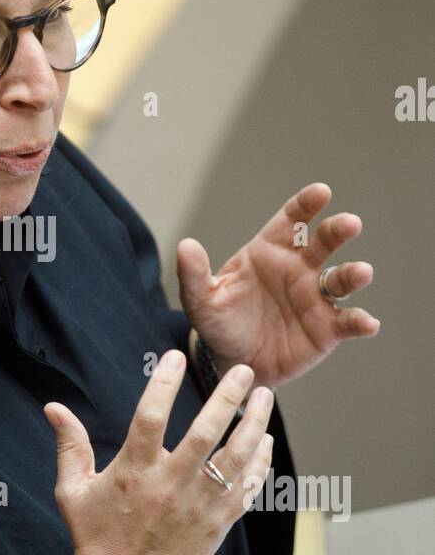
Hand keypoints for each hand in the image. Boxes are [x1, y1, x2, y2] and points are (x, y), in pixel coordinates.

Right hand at [43, 350, 274, 554]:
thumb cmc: (94, 536)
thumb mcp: (73, 490)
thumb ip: (69, 445)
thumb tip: (53, 406)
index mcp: (133, 472)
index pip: (150, 417)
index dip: (163, 384)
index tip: (174, 356)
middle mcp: (169, 486)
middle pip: (204, 433)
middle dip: (227, 398)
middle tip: (242, 369)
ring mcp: (198, 506)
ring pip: (235, 458)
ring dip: (254, 424)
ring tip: (264, 396)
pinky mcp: (218, 525)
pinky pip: (247, 488)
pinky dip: (260, 462)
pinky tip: (265, 439)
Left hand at [177, 183, 379, 390]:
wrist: (232, 362)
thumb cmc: (219, 322)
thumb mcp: (201, 299)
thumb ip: (195, 274)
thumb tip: (185, 246)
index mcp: (270, 251)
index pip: (292, 220)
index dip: (306, 205)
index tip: (321, 192)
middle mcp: (299, 268)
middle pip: (323, 242)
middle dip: (337, 231)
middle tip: (349, 223)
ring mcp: (316, 298)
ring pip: (340, 279)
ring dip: (354, 274)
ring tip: (361, 272)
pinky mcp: (327, 329)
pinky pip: (347, 322)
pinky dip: (361, 321)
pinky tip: (369, 323)